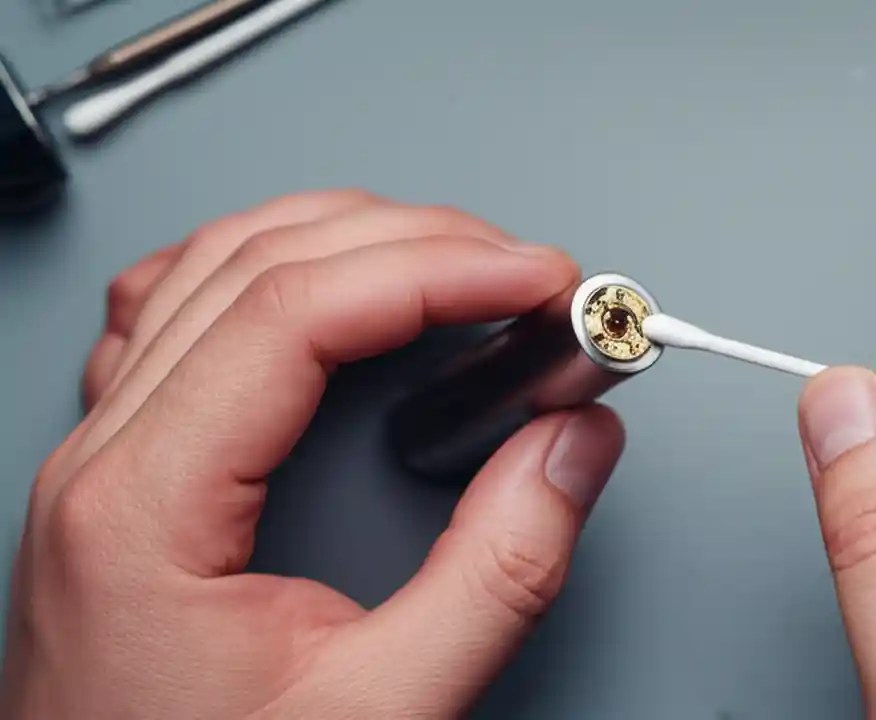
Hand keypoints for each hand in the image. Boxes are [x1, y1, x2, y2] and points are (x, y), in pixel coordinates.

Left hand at [1, 191, 624, 717]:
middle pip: (258, 265)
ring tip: (453, 260)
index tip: (535, 278)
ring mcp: (102, 461)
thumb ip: (499, 574)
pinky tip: (320, 283)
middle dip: (415, 242)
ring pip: (211, 269)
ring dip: (345, 240)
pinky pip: (173, 316)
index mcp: (145, 506)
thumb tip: (573, 447)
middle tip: (525, 275)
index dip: (435, 269)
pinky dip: (266, 271)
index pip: (295, 311)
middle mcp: (104, 463)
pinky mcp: (124, 477)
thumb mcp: (384, 709)